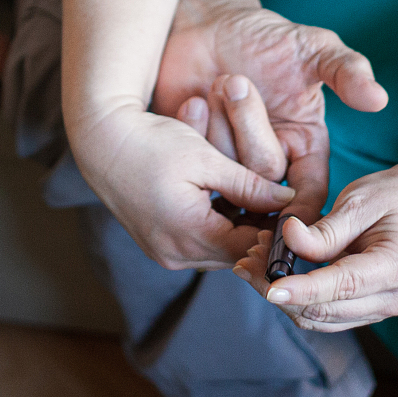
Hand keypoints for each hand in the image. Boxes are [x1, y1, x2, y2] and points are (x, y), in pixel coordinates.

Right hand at [70, 102, 299, 270]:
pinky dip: (217, 226)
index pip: (250, 252)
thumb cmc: (152, 142)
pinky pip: (199, 244)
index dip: (277, 235)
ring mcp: (164, 252)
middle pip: (235, 256)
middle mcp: (175, 254)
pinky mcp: (157, 244)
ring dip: (239, 229)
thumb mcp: (206, 159)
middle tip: (282, 207)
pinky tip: (229, 201)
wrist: (100, 140)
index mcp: (189, 235)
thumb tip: (288, 202)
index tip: (296, 216)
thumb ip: (250, 185)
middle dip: (260, 232)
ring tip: (259, 200)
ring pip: (218, 251)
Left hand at [157, 0, 387, 217]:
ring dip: (221, 122)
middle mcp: (269, 160)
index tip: (289, 206)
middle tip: (236, 80)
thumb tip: (379, 99)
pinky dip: (194, 127)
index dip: (302, 208)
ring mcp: (230, 160)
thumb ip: (346, 70)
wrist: (208, 23)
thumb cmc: (265, 36)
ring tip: (219, 80)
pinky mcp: (195, 155)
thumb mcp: (312, 47)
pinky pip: (194, 161)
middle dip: (249, 127)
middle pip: (264, 176)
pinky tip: (195, 99)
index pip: (310, 193)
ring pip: (227, 170)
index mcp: (304, 145)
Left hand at [233, 157, 397, 330]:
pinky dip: (296, 298)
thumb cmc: (395, 197)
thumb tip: (287, 240)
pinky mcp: (366, 310)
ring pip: (319, 320)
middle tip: (247, 257)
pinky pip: (324, 315)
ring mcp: (380, 309)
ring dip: (282, 297)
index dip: (302, 290)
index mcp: (396, 267)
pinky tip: (274, 271)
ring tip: (255, 260)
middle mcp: (391, 299)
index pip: (342, 286)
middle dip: (279, 290)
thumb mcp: (360, 200)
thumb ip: (325, 228)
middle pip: (324, 311)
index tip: (267, 286)